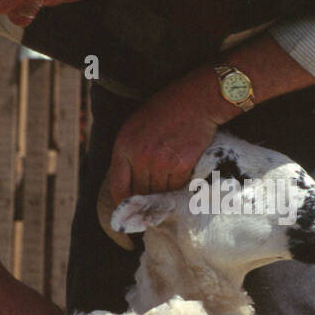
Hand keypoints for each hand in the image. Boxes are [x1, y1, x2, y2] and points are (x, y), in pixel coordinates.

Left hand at [109, 69, 225, 203]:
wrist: (196, 101)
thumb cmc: (165, 112)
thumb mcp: (135, 127)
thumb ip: (127, 154)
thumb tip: (127, 186)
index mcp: (124, 146)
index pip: (118, 188)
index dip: (123, 204)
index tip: (129, 213)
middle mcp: (140, 156)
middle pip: (140, 193)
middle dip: (146, 199)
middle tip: (152, 203)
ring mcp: (161, 162)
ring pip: (159, 192)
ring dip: (164, 192)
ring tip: (169, 183)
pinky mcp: (181, 165)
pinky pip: (176, 187)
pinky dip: (178, 186)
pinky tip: (181, 174)